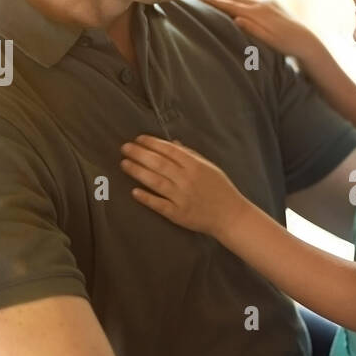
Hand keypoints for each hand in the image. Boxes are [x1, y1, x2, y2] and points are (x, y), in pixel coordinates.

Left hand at [120, 135, 244, 238]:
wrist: (231, 216)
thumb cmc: (221, 190)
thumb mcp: (209, 167)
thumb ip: (191, 155)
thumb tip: (172, 143)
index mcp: (195, 166)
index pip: (169, 150)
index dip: (152, 143)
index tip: (138, 139)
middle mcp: (187, 180)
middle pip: (159, 164)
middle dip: (139, 154)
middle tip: (124, 147)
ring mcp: (182, 197)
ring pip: (155, 181)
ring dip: (137, 172)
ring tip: (124, 164)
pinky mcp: (178, 214)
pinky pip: (159, 204)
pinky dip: (146, 198)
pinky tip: (134, 191)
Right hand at [198, 0, 315, 59]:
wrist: (304, 40)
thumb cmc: (284, 44)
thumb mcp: (267, 40)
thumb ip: (251, 29)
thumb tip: (235, 18)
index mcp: (257, 12)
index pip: (230, 4)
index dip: (214, 1)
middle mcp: (261, 2)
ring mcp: (267, 0)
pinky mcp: (272, 1)